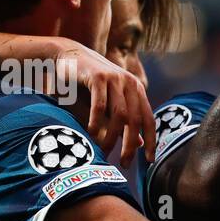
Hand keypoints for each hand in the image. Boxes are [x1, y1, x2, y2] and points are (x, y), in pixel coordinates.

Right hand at [54, 41, 155, 165]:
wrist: (67, 57)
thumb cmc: (88, 85)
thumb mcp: (109, 104)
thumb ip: (124, 122)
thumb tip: (140, 143)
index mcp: (137, 90)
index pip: (149, 119)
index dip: (151, 141)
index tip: (149, 161)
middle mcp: (130, 83)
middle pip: (135, 120)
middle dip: (130, 145)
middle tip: (123, 163)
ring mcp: (115, 78)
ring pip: (119, 115)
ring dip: (111, 137)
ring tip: (103, 151)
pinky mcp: (98, 76)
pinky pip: (100, 105)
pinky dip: (97, 122)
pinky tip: (91, 134)